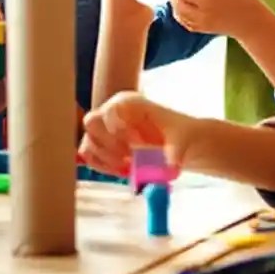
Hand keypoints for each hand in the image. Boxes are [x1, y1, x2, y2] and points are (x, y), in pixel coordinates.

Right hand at [78, 92, 193, 176]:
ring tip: (129, 166)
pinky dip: (103, 167)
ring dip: (106, 158)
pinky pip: (91, 157)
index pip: (111, 109)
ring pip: (88, 142)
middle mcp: (115, 113)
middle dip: (108, 145)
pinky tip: (123, 171)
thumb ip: (176, 152)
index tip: (136, 145)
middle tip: (128, 159)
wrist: (184, 146)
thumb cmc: (183, 136)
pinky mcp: (104, 147)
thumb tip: (168, 166)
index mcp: (132, 103)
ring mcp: (107, 130)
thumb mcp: (185, 141)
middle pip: (92, 123)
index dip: (119, 129)